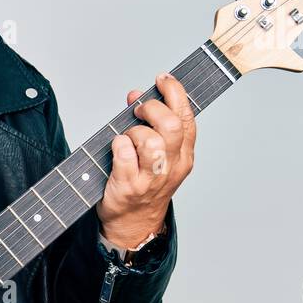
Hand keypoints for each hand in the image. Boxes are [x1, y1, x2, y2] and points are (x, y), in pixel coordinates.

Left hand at [96, 72, 196, 247]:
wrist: (133, 223)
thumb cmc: (144, 183)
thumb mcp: (158, 156)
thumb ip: (150, 125)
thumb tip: (135, 96)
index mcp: (184, 156)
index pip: (186, 118)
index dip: (175, 93)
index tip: (162, 79)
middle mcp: (172, 167)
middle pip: (171, 127)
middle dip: (153, 109)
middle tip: (139, 110)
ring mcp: (151, 179)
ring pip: (150, 141)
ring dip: (134, 131)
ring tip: (128, 136)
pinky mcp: (130, 186)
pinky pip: (125, 155)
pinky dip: (118, 145)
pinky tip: (116, 148)